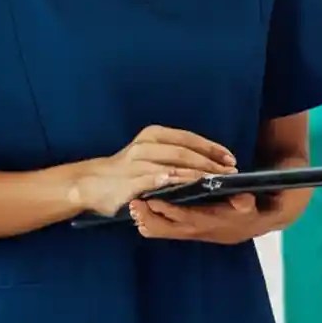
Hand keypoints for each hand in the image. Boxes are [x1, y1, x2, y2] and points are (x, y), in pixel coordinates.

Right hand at [71, 125, 237, 216]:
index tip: (230, 157)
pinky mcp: (133, 179)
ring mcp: (139, 161)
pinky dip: (180, 182)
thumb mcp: (149, 154)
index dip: (212, 148)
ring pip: (177, 164)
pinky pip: (162, 180)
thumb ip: (172, 155)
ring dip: (201, 173)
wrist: (90, 183)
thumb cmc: (126, 171)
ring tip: (219, 181)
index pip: (189, 138)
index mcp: (153, 135)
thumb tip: (207, 162)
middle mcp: (147, 144)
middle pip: (186, 151)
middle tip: (231, 172)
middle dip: (211, 162)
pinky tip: (195, 187)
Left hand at [129, 193, 275, 244]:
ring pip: (163, 231)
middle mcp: (198, 230)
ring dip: (147, 221)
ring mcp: (191, 231)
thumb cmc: (250, 209)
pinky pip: (164, 230)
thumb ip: (245, 202)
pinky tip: (141, 212)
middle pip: (168, 229)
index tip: (153, 201)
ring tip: (133, 208)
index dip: (170, 211)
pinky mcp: (187, 229)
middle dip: (149, 218)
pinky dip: (152, 223)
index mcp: (212, 222)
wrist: (254, 223)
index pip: (187, 218)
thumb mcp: (252, 205)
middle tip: (133, 204)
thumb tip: (243, 199)